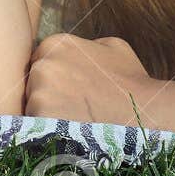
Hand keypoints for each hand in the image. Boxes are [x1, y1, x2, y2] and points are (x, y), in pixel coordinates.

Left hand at [26, 33, 154, 125]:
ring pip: (31, 105)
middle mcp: (43, 63)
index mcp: (56, 43)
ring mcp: (39, 89)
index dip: (53, 79)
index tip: (68, 91)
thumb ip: (87, 43)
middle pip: (31, 83)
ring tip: (71, 122)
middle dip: (46, 95)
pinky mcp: (40, 116)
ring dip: (45, 114)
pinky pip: (34, 125)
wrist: (143, 114)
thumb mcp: (113, 47)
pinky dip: (46, 131)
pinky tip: (67, 133)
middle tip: (70, 109)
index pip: (39, 61)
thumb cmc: (131, 82)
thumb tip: (81, 47)